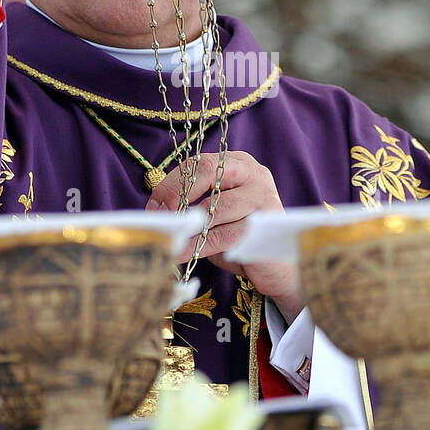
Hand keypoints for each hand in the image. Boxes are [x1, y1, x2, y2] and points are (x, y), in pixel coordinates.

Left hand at [145, 150, 303, 321]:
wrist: (276, 266)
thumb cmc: (239, 237)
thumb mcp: (213, 215)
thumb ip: (192, 205)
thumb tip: (157, 210)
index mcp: (238, 163)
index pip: (198, 163)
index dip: (171, 183)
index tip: (153, 206)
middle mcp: (254, 173)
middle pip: (208, 172)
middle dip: (178, 195)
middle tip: (161, 218)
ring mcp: (264, 197)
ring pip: (215, 208)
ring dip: (187, 227)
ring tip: (170, 242)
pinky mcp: (268, 224)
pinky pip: (225, 234)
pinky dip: (200, 245)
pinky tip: (184, 253)